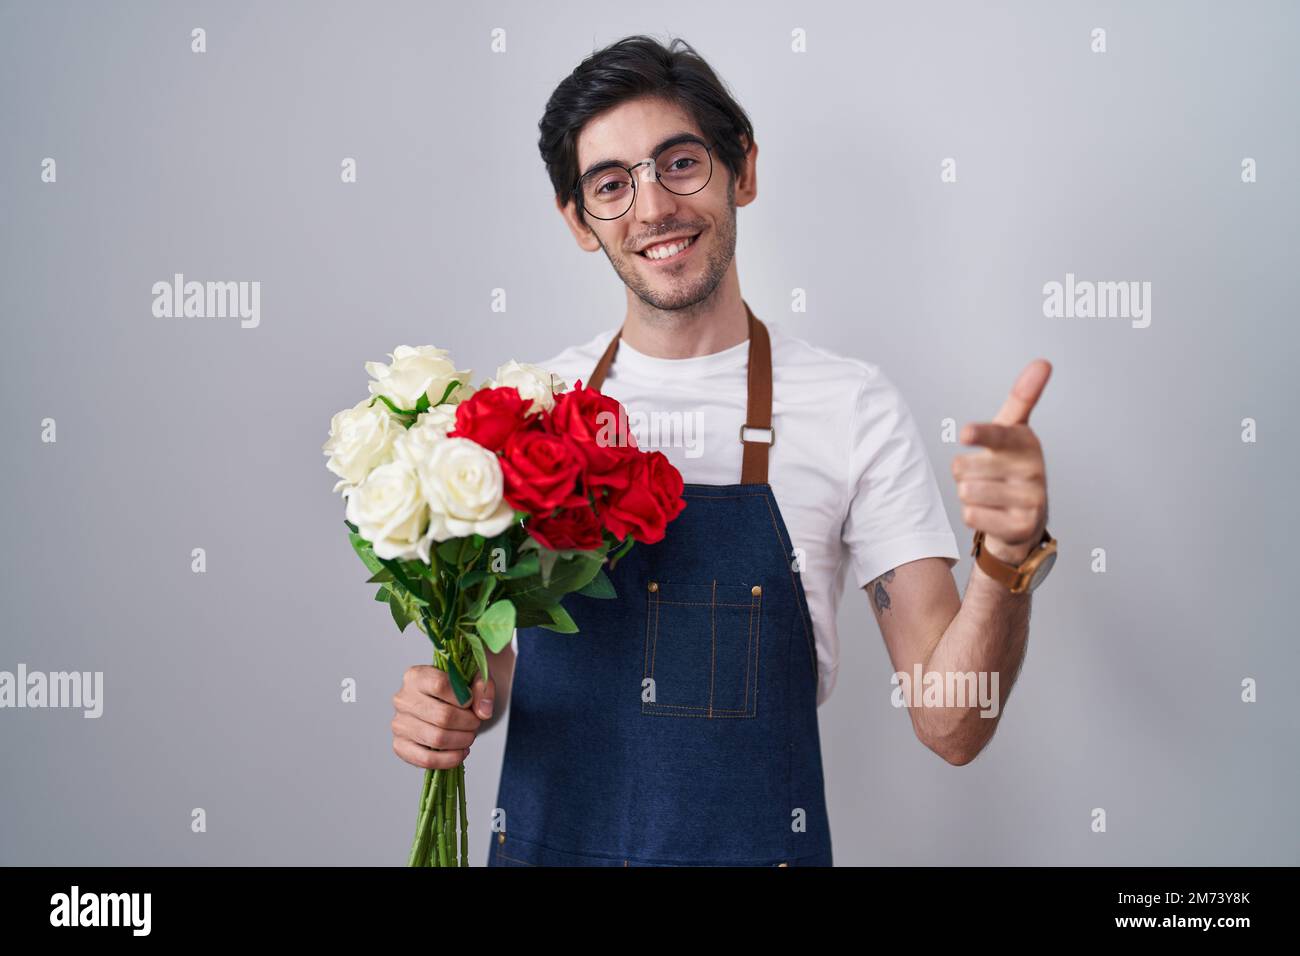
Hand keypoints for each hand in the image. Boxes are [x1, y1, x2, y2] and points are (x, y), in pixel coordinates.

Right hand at [391, 665, 494, 769]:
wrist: (444, 705)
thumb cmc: (457, 689)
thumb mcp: (474, 678)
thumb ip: (483, 688)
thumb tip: (483, 712)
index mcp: (416, 676)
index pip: (439, 685)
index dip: (462, 697)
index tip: (471, 702)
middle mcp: (402, 699)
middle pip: (442, 716)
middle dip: (468, 723)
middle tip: (475, 723)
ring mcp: (399, 724)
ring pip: (437, 739)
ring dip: (461, 741)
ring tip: (469, 736)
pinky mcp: (400, 746)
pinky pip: (426, 759)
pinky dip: (449, 759)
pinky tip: (460, 752)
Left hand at [952, 359, 1051, 565]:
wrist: (1025, 521)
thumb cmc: (1012, 469)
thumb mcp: (1013, 434)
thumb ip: (1022, 399)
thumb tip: (1044, 362)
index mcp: (1025, 443)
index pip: (997, 435)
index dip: (980, 434)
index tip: (966, 432)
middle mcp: (1032, 470)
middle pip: (963, 467)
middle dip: (965, 474)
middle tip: (986, 478)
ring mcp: (1029, 499)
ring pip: (966, 492)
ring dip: (969, 496)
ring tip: (990, 497)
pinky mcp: (1021, 527)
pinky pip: (971, 515)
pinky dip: (975, 516)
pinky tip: (993, 515)